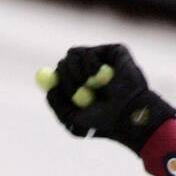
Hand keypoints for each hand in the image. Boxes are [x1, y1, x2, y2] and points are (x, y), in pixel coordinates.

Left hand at [36, 44, 175, 151]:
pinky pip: (90, 53)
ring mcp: (101, 59)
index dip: (55, 80)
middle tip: (78, 90)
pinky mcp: (113, 52)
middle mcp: (89, 71)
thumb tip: (50, 88)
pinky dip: (92, 67)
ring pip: (72, 54)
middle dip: (66, 78)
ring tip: (91, 86)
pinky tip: (103, 79)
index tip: (58, 88)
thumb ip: (58, 106)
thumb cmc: (102, 123)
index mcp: (80, 86)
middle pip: (63, 63)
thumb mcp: (73, 121)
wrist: (126, 116)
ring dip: (77, 73)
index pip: (59, 75)